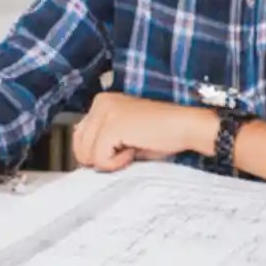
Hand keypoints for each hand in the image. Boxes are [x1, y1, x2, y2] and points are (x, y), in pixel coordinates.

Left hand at [71, 93, 212, 171]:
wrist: (187, 126)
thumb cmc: (163, 133)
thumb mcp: (125, 134)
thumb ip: (102, 138)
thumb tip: (82, 156)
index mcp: (102, 101)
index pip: (78, 136)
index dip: (99, 152)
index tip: (124, 146)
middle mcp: (100, 102)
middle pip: (79, 147)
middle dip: (101, 158)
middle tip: (128, 149)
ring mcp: (105, 113)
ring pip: (86, 155)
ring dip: (110, 161)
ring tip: (132, 148)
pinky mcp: (111, 126)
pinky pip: (100, 159)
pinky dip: (117, 163)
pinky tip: (135, 150)